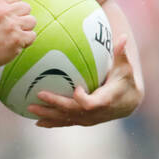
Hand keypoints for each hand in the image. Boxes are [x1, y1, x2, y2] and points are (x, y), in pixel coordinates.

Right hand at [0, 0, 36, 70]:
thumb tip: (15, 0)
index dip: (14, 5)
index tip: (10, 13)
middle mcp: (4, 12)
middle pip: (26, 7)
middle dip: (21, 16)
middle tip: (12, 24)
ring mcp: (12, 26)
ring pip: (32, 20)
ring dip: (25, 27)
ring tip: (15, 33)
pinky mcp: (18, 39)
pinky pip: (32, 35)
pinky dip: (26, 40)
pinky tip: (16, 41)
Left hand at [29, 35, 143, 127]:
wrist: (128, 103)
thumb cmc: (125, 81)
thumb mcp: (125, 67)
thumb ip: (121, 53)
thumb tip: (123, 36)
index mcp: (105, 100)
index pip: (92, 103)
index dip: (83, 98)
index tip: (76, 88)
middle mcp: (95, 113)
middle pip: (72, 111)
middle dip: (55, 104)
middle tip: (39, 95)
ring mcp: (87, 119)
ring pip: (65, 119)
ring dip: (47, 115)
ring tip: (29, 108)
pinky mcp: (82, 121)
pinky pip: (64, 122)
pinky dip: (51, 122)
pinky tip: (36, 121)